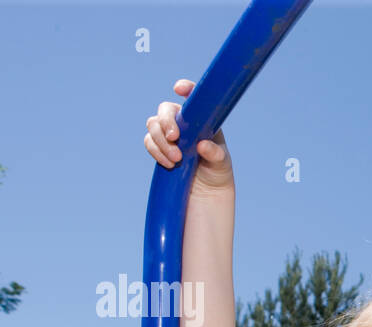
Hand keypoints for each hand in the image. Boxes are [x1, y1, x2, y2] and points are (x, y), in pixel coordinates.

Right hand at [143, 78, 232, 192]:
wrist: (206, 193)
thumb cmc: (217, 172)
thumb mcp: (222, 163)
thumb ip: (215, 154)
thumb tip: (202, 145)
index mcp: (201, 119)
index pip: (192, 97)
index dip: (185, 88)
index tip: (179, 88)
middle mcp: (183, 123)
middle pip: (165, 110)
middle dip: (166, 121)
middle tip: (174, 137)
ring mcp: (169, 134)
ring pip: (153, 125)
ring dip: (161, 141)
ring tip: (177, 159)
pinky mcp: (158, 148)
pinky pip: (149, 142)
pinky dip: (156, 151)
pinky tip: (169, 164)